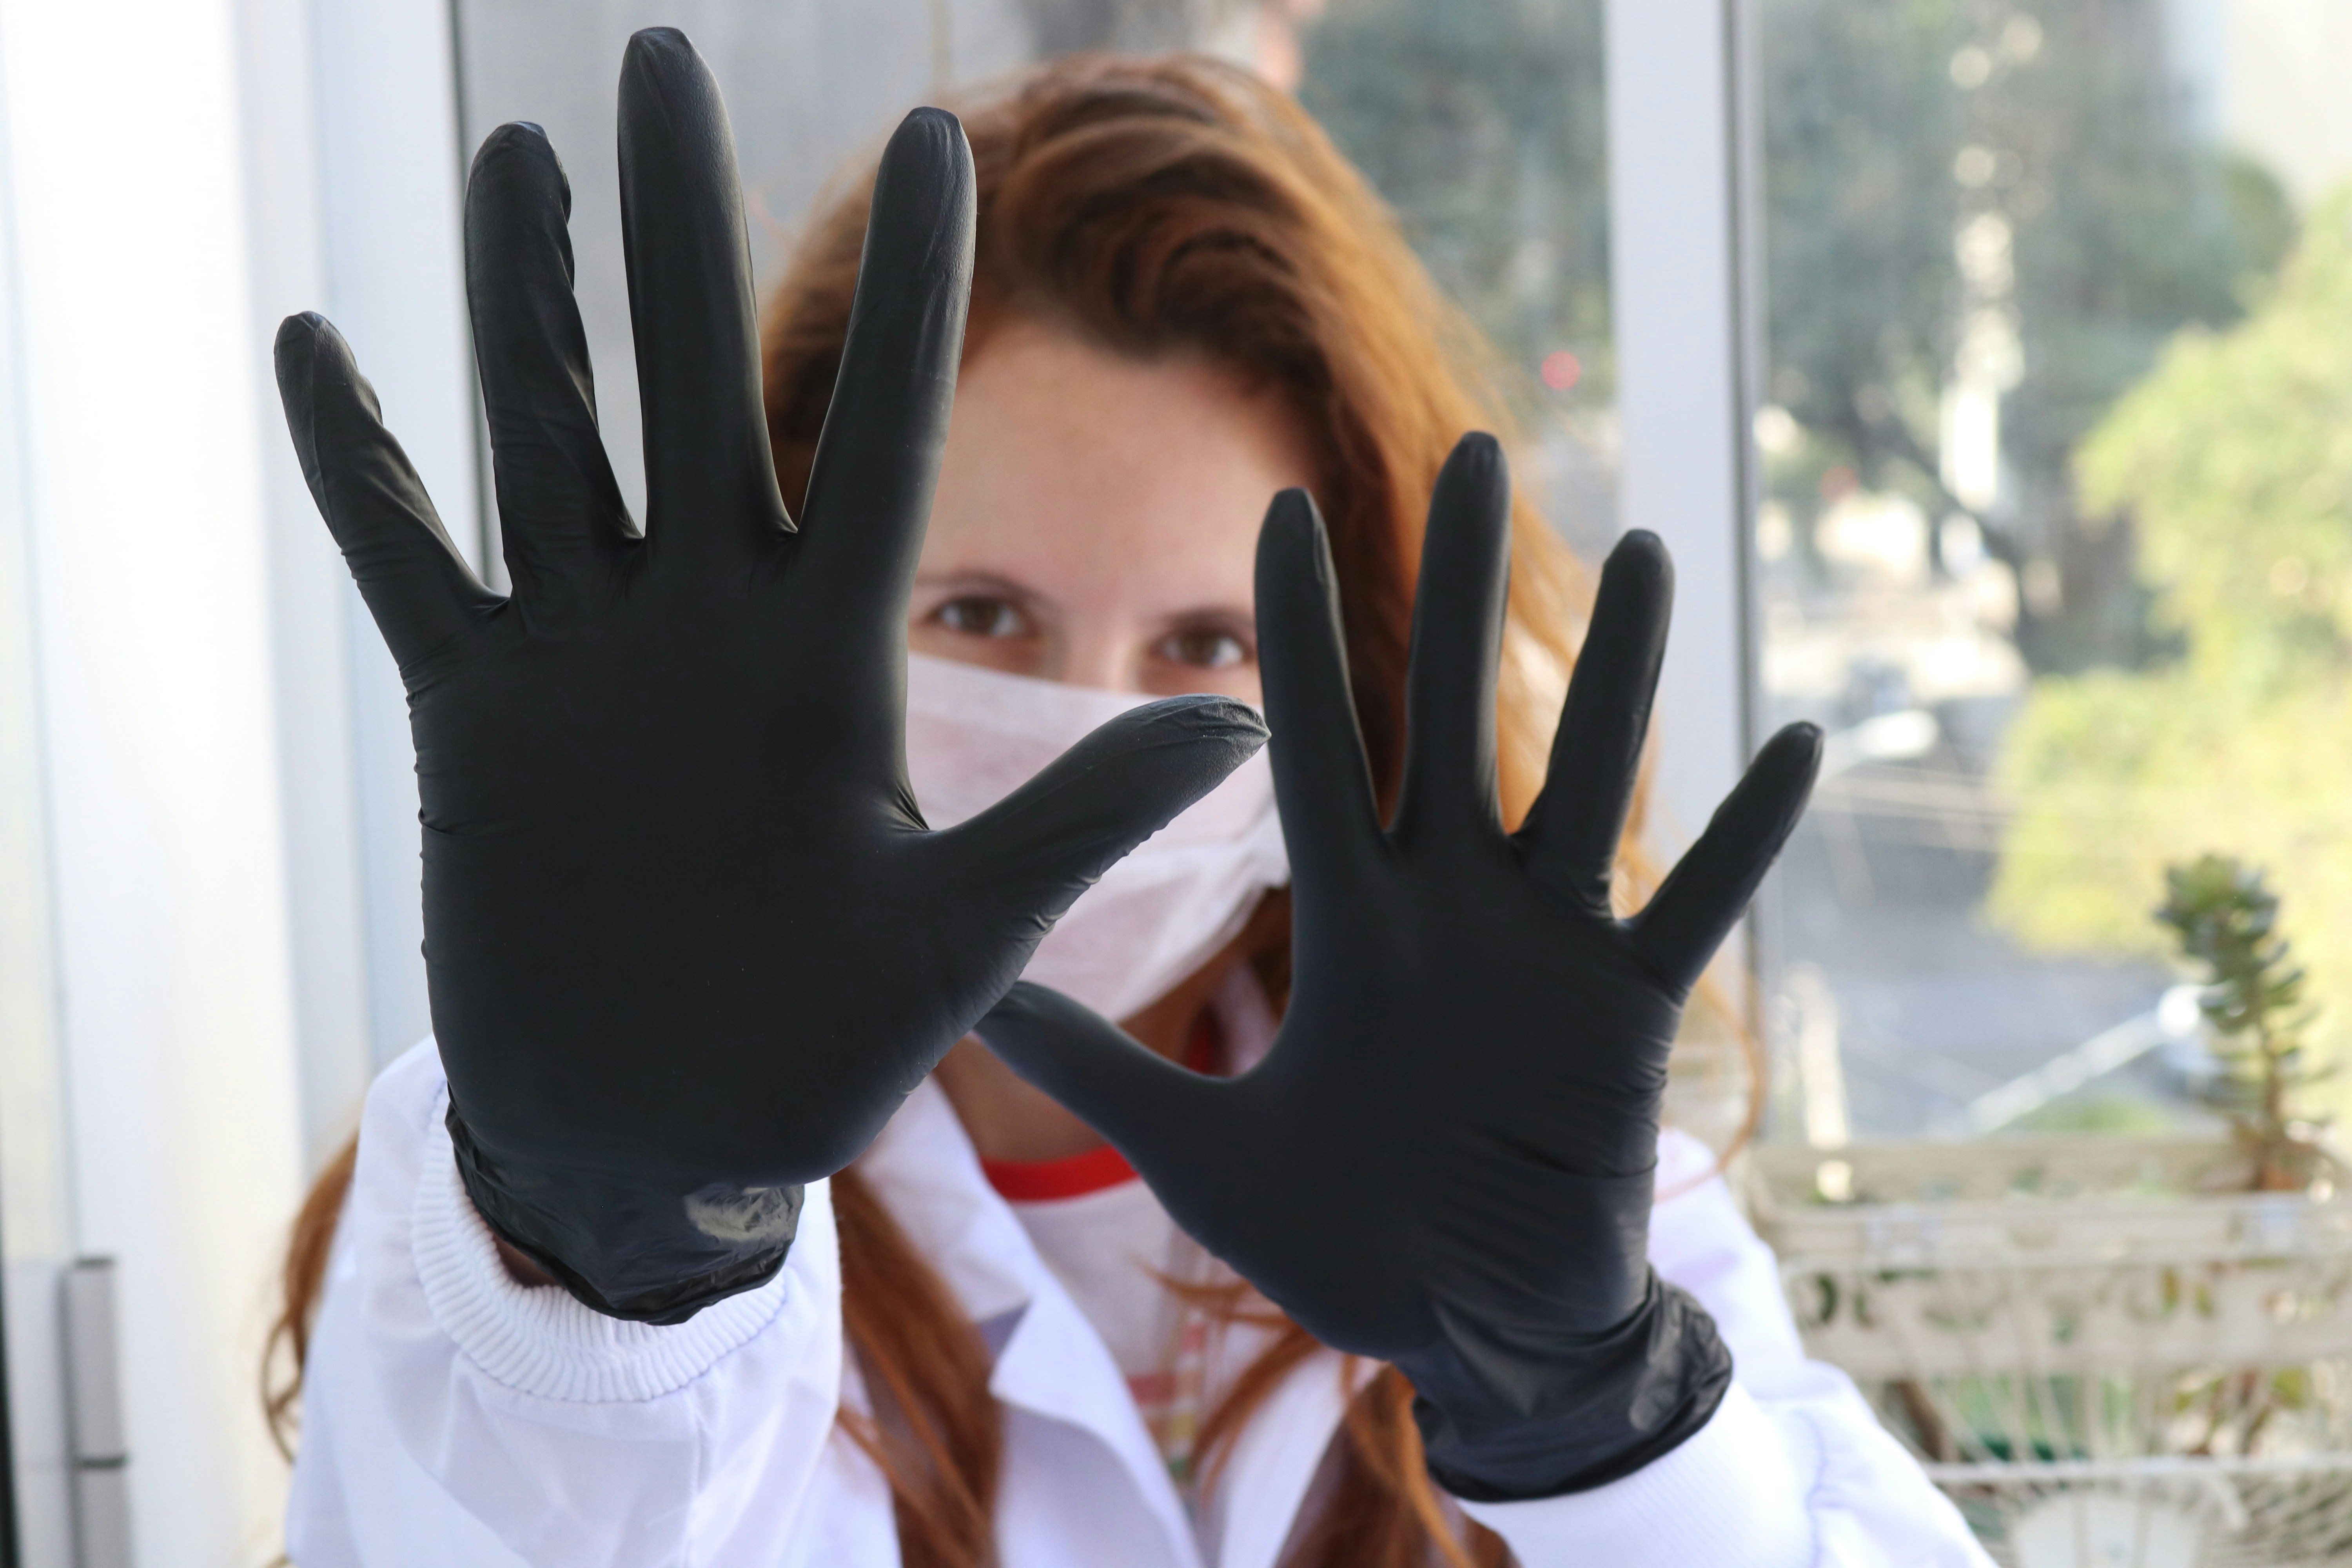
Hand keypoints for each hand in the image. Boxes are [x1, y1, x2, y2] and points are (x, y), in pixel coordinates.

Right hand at [274, 30, 1263, 1322]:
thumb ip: (1073, 823)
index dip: (912, 290)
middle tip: (660, 61)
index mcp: (831, 656)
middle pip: (687, 381)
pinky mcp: (477, 711)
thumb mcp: (959, 934)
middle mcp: (708, 621)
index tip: (941, 138)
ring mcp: (587, 655)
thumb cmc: (825, 1054)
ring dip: (521, 301)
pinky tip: (316, 350)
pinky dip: (362, 467)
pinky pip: (409, 558)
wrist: (669, 1133)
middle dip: (670, 227)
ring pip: (549, 434)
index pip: (880, 433)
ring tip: (516, 154)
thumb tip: (1235, 735)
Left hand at [978, 435, 1818, 1494]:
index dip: (1302, 632)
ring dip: (1618, 677)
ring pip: (1586, 783)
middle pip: (1455, 720)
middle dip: (1465, 592)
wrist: (1463, 1328)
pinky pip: (1696, 910)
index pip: (1316, 748)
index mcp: (1351, 925)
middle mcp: (1451, 910)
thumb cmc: (1338, 1241)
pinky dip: (1746, 840)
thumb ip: (1095, 1068)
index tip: (1279, 507)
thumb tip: (970, 999)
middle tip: (1483, 455)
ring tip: (1648, 553)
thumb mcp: (1192, 1150)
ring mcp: (1547, 955)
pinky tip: (1798, 743)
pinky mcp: (1629, 1018)